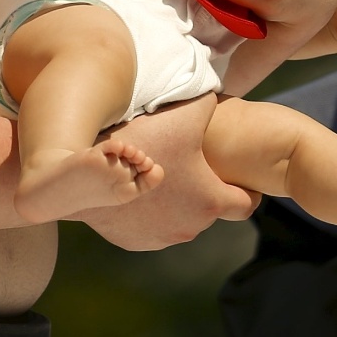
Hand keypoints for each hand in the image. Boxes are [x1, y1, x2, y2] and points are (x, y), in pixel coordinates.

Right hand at [73, 96, 257, 249]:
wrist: (90, 174)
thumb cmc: (144, 142)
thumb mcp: (187, 114)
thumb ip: (211, 104)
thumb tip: (221, 94)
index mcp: (209, 202)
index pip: (246, 205)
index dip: (246, 190)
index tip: (239, 179)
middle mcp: (190, 228)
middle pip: (209, 210)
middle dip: (203, 190)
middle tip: (188, 164)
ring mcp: (161, 238)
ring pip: (180, 219)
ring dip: (176, 201)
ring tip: (161, 172)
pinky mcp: (136, 242)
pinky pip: (153, 227)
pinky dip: (151, 211)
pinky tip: (139, 189)